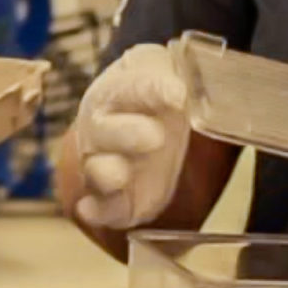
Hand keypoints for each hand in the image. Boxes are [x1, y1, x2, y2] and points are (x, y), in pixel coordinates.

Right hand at [73, 43, 190, 231]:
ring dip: (106, 172)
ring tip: (119, 176)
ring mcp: (103, 163)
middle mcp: (104, 126)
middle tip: (155, 137)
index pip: (133, 84)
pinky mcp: (111, 200)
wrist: (149, 135)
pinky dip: (96, 210)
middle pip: (104, 129)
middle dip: (126, 133)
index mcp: (121, 89)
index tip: (178, 94)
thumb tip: (195, 86)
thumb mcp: (175, 77)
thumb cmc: (161, 102)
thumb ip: (185, 78)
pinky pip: (98, 207)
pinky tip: (92, 210)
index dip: (152, 88)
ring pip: (96, 167)